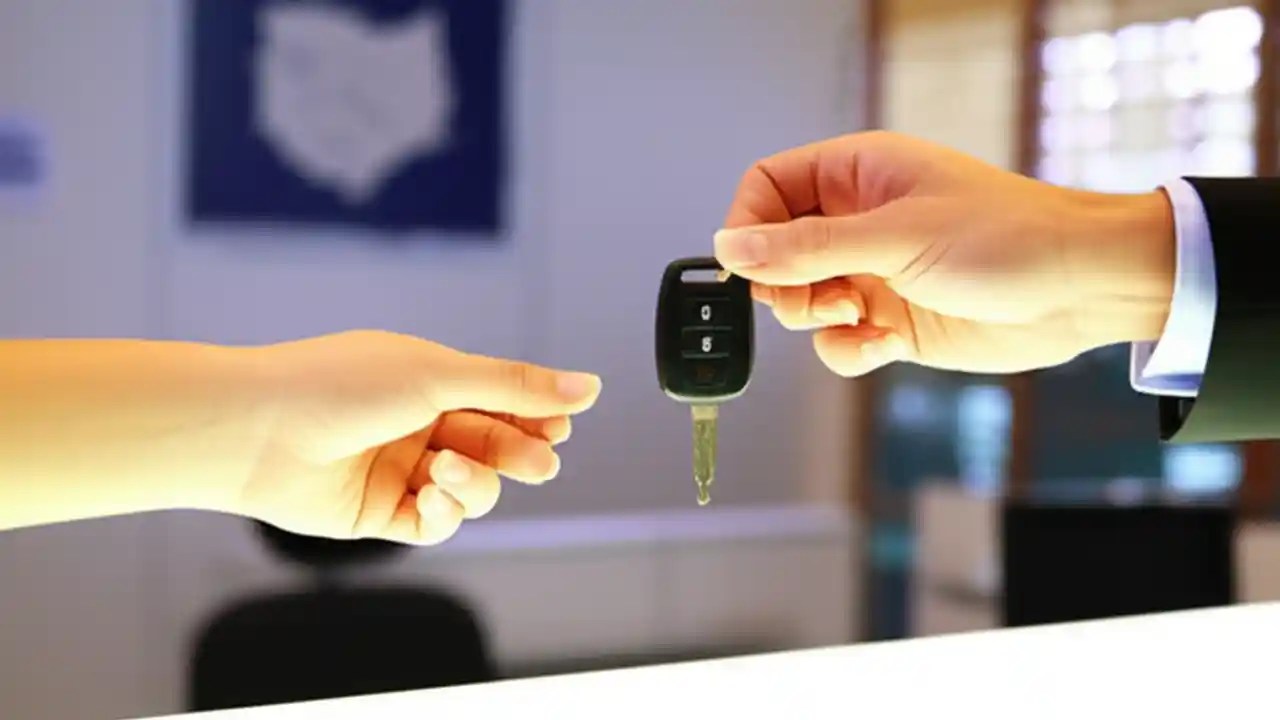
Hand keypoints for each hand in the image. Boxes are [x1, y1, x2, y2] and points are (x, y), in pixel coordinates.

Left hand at [229, 330, 601, 544]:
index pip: (506, 402)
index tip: (557, 428)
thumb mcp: (439, 375)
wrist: (253, 429)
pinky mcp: (381, 514)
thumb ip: (515, 387)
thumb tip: (591, 387)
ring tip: (448, 471)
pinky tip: (429, 496)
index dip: (538, 418)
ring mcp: (402, 469)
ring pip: (473, 489)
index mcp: (433, 379)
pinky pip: (436, 522)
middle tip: (538, 462)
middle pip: (498, 447)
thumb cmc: (338, 384)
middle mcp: (421, 424)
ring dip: (474, 483)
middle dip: (521, 456)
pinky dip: (443, 512)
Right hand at [712, 131, 1175, 375]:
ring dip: (817, 320)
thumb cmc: (1007, 237)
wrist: (1080, 290)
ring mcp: (871, 272)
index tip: (753, 264)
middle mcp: (857, 222)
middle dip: (785, 284)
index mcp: (856, 174)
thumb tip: (731, 245)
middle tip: (823, 296)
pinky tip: (887, 344)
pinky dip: (849, 350)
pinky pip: (836, 342)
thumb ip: (807, 246)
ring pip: (799, 302)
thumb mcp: (896, 236)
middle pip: (774, 251)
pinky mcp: (890, 319)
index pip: (767, 186)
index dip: (749, 224)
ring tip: (861, 317)